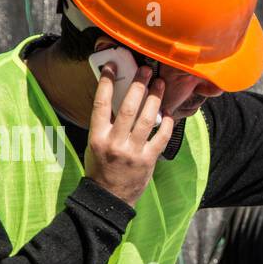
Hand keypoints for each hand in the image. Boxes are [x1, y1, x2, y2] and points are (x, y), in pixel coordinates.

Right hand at [84, 64, 175, 206]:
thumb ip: (105, 124)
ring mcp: (133, 152)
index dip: (106, 82)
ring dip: (154, 99)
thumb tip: (116, 98)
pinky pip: (160, 138)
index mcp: (97, 137)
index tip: (112, 65)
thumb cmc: (101, 168)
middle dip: (138, 85)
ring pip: (146, 119)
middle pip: (127, 108)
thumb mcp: (95, 145)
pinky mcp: (148, 160)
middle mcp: (115, 143)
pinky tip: (167, 113)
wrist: (109, 198)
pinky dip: (165, 124)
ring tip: (160, 84)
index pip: (100, 104)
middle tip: (145, 70)